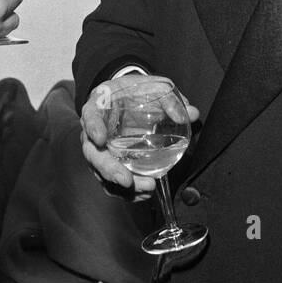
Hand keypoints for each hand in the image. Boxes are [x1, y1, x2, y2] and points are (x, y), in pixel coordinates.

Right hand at [79, 72, 200, 198]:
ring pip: (102, 173)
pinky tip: (145, 194)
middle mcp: (93, 131)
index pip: (90, 116)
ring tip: (147, 189)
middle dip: (109, 169)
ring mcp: (99, 151)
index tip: (100, 139)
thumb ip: (171, 100)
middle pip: (93, 154)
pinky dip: (127, 192)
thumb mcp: (154, 88)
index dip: (92, 127)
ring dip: (121, 186)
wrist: (128, 99)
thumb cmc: (136, 91)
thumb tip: (191, 114)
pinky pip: (112, 182)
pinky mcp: (109, 164)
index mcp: (99, 106)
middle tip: (126, 180)